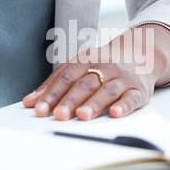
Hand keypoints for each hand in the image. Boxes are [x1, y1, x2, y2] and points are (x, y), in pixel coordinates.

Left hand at [22, 36, 157, 120]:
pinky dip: (124, 106)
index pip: (65, 77)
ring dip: (94, 104)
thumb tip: (30, 102)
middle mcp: (103, 67)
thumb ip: (54, 84)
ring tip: (82, 116)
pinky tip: (115, 113)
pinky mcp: (138, 90)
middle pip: (84, 84)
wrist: (139, 53)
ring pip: (106, 91)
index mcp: (85, 60)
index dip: (51, 93)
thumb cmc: (102, 64)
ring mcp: (121, 78)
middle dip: (70, 100)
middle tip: (59, 115)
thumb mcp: (78, 67)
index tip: (39, 109)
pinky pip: (131, 98)